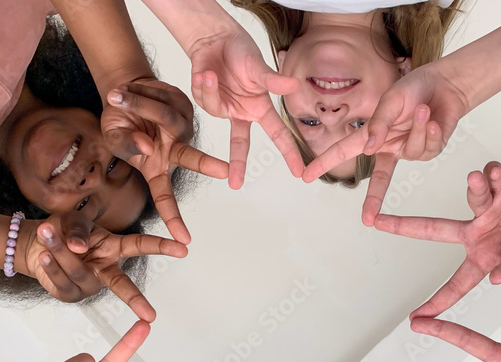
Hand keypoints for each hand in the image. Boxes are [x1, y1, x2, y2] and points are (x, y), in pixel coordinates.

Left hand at [21, 211, 187, 321]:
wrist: (35, 245)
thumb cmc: (60, 230)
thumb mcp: (71, 221)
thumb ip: (77, 231)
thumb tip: (80, 247)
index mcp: (113, 248)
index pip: (141, 246)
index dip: (162, 246)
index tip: (183, 248)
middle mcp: (105, 269)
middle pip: (123, 285)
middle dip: (136, 300)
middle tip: (151, 315)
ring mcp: (89, 284)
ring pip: (81, 273)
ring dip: (61, 252)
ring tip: (47, 233)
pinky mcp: (71, 294)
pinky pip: (63, 282)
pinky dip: (51, 266)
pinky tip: (43, 254)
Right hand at [103, 78, 229, 242]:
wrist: (125, 90)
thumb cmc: (118, 121)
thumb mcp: (111, 136)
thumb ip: (126, 145)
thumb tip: (147, 148)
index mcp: (156, 167)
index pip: (165, 197)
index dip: (173, 218)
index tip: (184, 241)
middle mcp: (173, 150)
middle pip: (189, 158)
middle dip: (206, 163)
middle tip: (225, 171)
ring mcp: (183, 128)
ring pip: (166, 117)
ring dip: (139, 105)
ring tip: (117, 97)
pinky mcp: (186, 107)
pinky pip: (166, 99)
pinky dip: (145, 93)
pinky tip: (134, 92)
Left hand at [189, 28, 303, 187]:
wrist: (215, 39)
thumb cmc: (241, 51)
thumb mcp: (259, 66)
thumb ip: (273, 80)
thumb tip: (294, 85)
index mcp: (260, 108)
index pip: (278, 135)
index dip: (289, 154)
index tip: (298, 172)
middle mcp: (242, 112)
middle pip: (240, 144)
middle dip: (238, 164)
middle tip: (236, 184)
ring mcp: (223, 108)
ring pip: (214, 109)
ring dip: (211, 90)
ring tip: (211, 73)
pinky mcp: (206, 100)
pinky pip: (201, 99)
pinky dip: (201, 85)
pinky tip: (204, 72)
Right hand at [302, 63, 470, 223]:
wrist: (445, 84)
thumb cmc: (414, 88)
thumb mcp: (391, 100)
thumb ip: (379, 123)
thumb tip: (370, 149)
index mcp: (372, 134)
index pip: (344, 150)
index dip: (324, 163)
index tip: (306, 176)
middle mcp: (389, 146)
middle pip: (380, 178)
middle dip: (374, 199)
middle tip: (367, 220)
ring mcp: (410, 150)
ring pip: (413, 151)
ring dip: (419, 129)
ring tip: (423, 109)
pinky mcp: (430, 150)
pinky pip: (429, 149)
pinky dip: (432, 132)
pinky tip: (434, 119)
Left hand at [375, 164, 500, 318]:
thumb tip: (496, 279)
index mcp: (485, 258)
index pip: (456, 285)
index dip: (437, 302)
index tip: (415, 320)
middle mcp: (478, 233)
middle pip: (433, 231)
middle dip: (404, 226)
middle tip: (376, 222)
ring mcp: (486, 208)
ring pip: (470, 196)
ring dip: (475, 187)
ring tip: (481, 180)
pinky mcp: (499, 184)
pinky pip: (491, 176)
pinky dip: (494, 174)